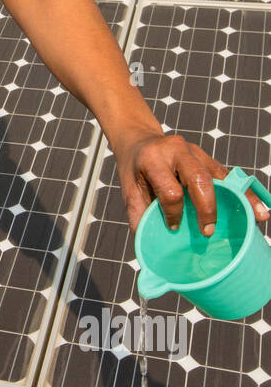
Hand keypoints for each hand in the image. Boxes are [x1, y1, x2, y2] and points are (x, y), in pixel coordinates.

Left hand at [113, 130, 270, 234]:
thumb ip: (139, 215)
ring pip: (219, 176)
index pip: (171, 190)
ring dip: (239, 198)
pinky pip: (227, 175)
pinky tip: (257, 208)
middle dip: (207, 208)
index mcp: (154, 159)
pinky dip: (243, 191)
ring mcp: (194, 151)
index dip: (173, 212)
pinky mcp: (206, 157)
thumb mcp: (129, 190)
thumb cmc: (134, 169)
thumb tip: (148, 247)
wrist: (139, 139)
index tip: (173, 227)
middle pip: (199, 179)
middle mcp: (177, 151)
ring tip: (256, 217)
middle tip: (208, 231)